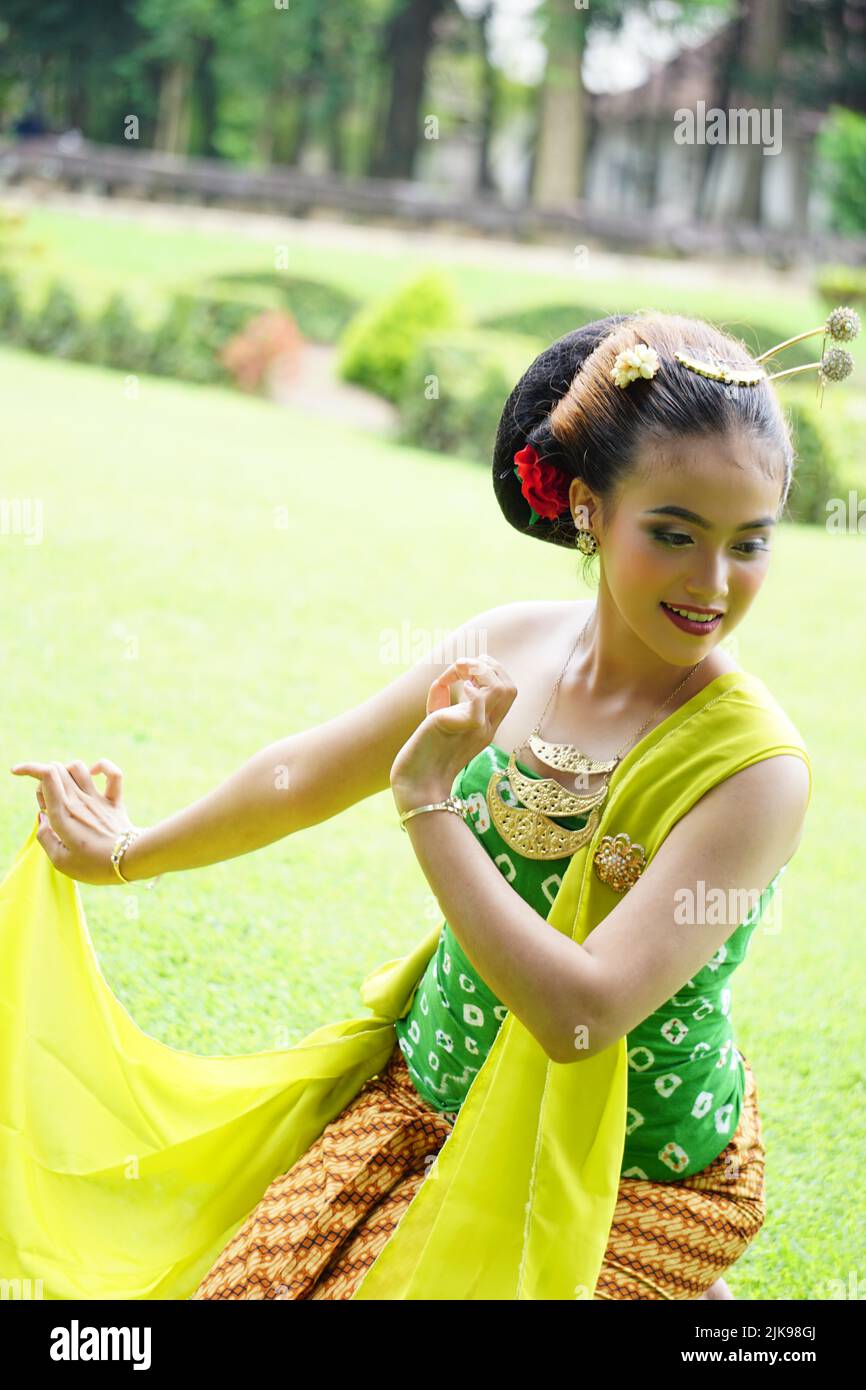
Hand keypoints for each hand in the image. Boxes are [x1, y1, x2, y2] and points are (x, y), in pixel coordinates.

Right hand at [9, 758, 136, 884]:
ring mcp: (98, 799)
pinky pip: (113, 773)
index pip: (46, 775)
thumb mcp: (60, 861)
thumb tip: (42, 817)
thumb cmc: (94, 866)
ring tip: (64, 792)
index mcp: (63, 813)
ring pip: (77, 767)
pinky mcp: (115, 802)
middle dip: (42, 779)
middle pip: (57, 769)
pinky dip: (102, 767)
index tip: (16, 771)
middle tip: (46, 804)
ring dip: (64, 773)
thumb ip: (45, 837)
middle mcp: (80, 800)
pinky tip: (94, 774)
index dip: (28, 768)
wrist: (130, 862)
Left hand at [390, 654, 516, 810]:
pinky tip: (449, 684)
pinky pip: (478, 704)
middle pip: (510, 688)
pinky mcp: (460, 728)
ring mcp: (478, 728)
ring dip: (480, 670)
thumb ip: (445, 702)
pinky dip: (469, 687)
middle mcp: (488, 727)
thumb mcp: (442, 722)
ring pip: (501, 689)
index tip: (464, 670)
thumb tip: (443, 681)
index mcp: (487, 725)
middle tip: (463, 666)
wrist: (418, 783)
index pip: (508, 691)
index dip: (491, 671)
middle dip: (490, 666)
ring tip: (458, 670)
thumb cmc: (426, 754)